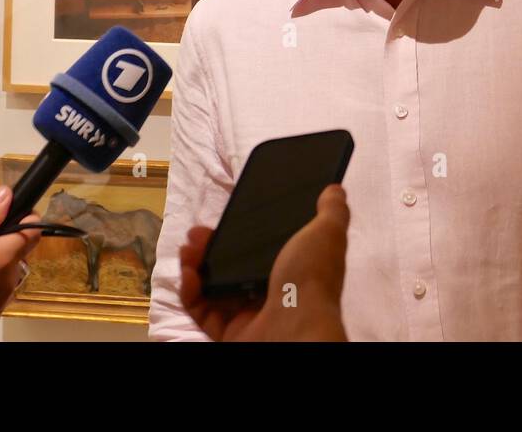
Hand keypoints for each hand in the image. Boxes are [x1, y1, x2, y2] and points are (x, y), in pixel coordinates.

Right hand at [179, 184, 349, 341]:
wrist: (295, 327)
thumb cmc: (312, 277)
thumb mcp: (328, 233)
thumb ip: (332, 211)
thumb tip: (335, 189)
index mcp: (295, 268)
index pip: (265, 247)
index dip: (242, 230)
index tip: (227, 215)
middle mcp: (272, 291)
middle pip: (234, 265)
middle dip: (212, 245)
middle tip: (198, 233)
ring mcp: (249, 313)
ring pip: (214, 287)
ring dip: (196, 266)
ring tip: (187, 249)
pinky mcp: (229, 332)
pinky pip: (202, 312)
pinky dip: (190, 294)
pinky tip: (187, 275)